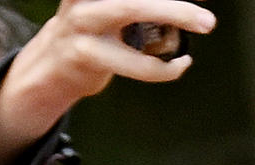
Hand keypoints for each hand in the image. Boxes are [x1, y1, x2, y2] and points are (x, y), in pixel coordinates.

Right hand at [0, 0, 210, 164]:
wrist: (49, 68)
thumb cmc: (89, 32)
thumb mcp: (102, 7)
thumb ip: (134, 7)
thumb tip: (180, 12)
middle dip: (172, 1)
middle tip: (205, 12)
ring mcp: (82, 22)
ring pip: (134, 11)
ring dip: (176, 15)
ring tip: (205, 23)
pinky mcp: (86, 55)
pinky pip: (136, 64)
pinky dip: (164, 68)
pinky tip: (179, 65)